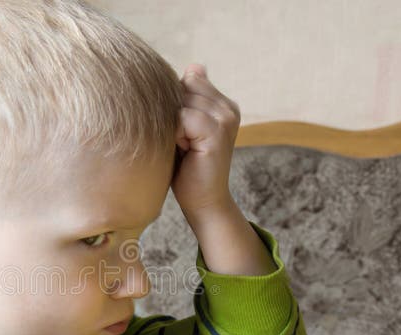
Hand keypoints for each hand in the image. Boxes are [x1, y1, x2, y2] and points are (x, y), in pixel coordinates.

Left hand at [172, 63, 240, 214]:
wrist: (203, 202)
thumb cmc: (187, 168)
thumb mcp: (183, 129)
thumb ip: (186, 100)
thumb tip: (194, 66)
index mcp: (223, 104)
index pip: (188, 80)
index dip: (174, 105)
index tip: (180, 133)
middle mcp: (228, 108)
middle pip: (182, 88)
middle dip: (171, 114)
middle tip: (181, 143)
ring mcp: (226, 118)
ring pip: (180, 101)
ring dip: (172, 125)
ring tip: (183, 147)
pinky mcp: (217, 132)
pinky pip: (182, 117)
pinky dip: (174, 134)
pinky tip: (183, 151)